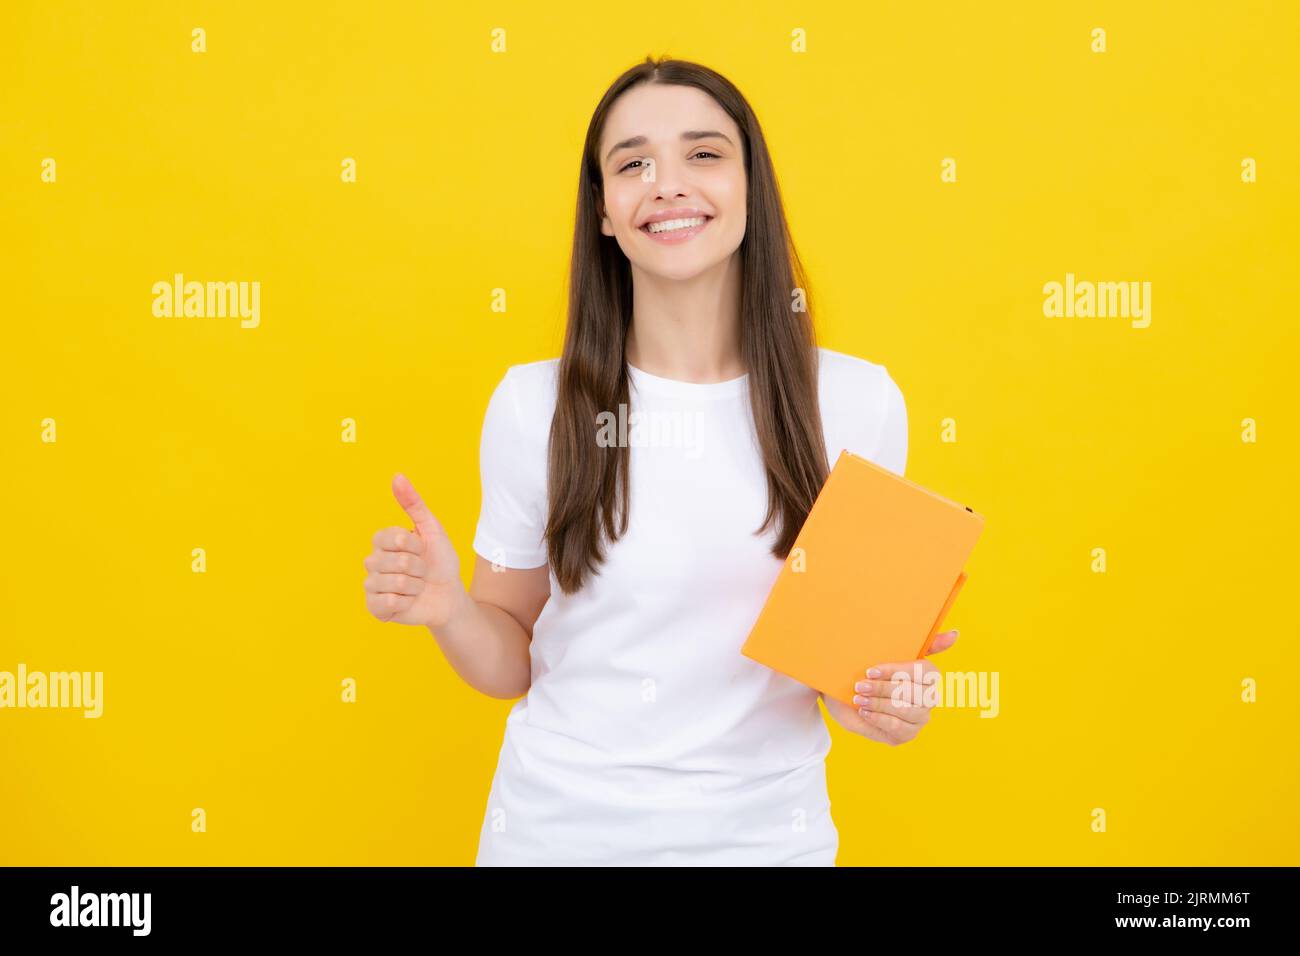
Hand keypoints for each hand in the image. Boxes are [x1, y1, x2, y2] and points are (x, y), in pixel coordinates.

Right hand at [363, 472, 467, 628]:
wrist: (449, 596)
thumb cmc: (440, 562)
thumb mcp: (432, 529)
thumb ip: (413, 504)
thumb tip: (397, 476)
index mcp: (383, 541)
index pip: (391, 537)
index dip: (414, 545)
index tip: (422, 549)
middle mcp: (373, 561)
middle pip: (395, 561)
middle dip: (419, 567)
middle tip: (422, 571)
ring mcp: (372, 585)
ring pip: (394, 583)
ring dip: (415, 586)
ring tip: (417, 587)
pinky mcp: (375, 607)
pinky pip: (386, 603)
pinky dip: (405, 603)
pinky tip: (408, 601)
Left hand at [821, 629, 959, 745]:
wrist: (851, 697)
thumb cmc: (874, 674)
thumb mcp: (891, 653)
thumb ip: (926, 643)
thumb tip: (956, 634)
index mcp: (929, 676)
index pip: (923, 672)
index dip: (896, 671)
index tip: (871, 671)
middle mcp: (930, 697)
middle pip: (912, 692)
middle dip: (883, 688)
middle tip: (860, 685)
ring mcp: (920, 718)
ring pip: (905, 710)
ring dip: (879, 704)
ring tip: (860, 699)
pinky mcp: (907, 734)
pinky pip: (897, 727)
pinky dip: (878, 718)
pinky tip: (864, 712)